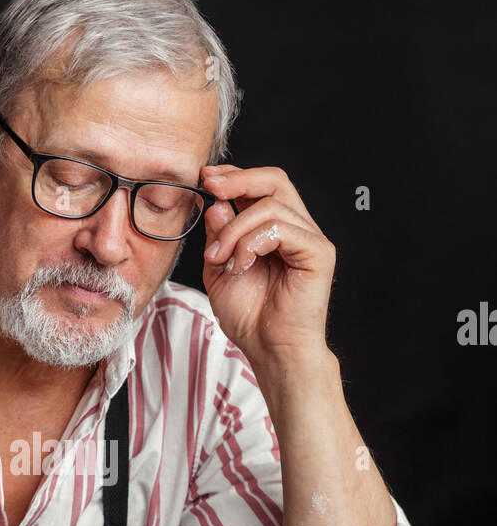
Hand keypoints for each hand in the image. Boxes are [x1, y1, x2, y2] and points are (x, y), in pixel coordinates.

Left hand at [200, 164, 335, 365]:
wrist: (270, 350)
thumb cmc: (250, 316)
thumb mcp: (219, 268)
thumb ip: (219, 234)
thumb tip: (217, 201)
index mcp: (275, 229)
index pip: (261, 186)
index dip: (234, 175)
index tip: (206, 178)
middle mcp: (297, 229)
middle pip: (275, 180)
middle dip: (238, 179)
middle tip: (210, 186)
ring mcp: (310, 239)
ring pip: (270, 206)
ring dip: (234, 229)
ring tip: (219, 258)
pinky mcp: (318, 253)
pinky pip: (281, 228)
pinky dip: (251, 243)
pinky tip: (240, 264)